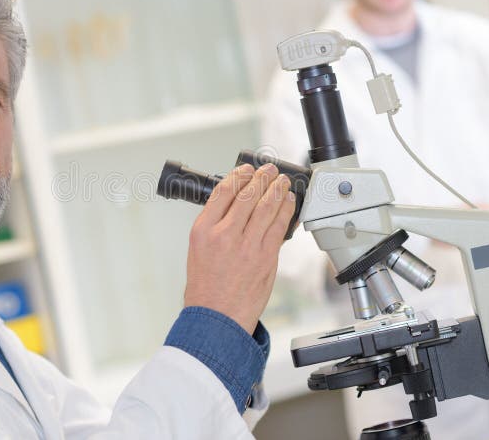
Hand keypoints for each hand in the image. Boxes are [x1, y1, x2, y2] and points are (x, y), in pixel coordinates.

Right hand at [184, 162, 295, 333]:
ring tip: (282, 180)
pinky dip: (286, 210)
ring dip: (277, 189)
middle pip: (248, 195)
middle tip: (269, 169)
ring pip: (267, 206)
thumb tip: (238, 206)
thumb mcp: (199, 250)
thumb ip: (216, 227)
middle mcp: (224, 234)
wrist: (217, 318)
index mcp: (203, 230)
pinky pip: (280, 226)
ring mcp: (247, 246)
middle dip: (262, 177)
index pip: (223, 191)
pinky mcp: (266, 257)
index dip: (238, 175)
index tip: (246, 169)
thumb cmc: (207, 288)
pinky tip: (289, 202)